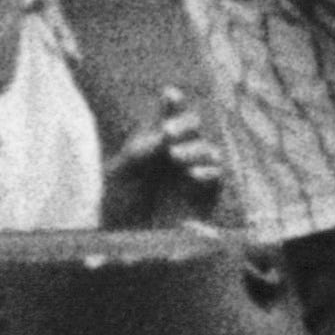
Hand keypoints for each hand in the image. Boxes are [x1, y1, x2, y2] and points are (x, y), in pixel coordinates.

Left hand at [102, 84, 227, 226]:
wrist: (127, 240)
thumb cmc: (119, 202)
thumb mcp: (119, 174)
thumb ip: (139, 152)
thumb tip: (163, 136)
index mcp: (157, 139)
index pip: (169, 114)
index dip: (172, 103)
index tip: (169, 95)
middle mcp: (179, 150)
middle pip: (193, 126)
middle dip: (184, 124)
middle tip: (167, 132)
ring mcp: (195, 171)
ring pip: (207, 150)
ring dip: (193, 150)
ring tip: (174, 156)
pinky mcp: (207, 194)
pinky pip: (216, 177)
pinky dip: (207, 172)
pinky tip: (192, 175)